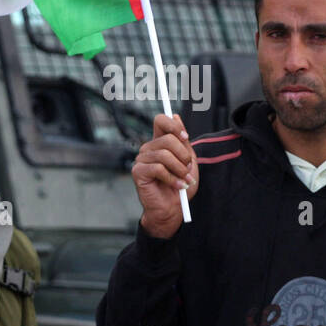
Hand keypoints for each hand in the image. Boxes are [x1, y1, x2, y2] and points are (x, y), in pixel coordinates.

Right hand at [132, 113, 197, 239]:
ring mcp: (141, 159)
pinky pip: (158, 168)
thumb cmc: (180, 186)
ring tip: (184, 181)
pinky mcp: (138, 172)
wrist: (172, 209)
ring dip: (180, 170)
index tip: (185, 137)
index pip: (161, 120)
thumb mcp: (187, 161)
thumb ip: (182, 141)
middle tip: (187, 170)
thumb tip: (176, 116)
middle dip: (184, 156)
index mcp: (159, 143)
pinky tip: (176, 186)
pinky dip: (172, 179)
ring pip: (165, 154)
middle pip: (168, 139)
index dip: (174, 125)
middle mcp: (148, 148)